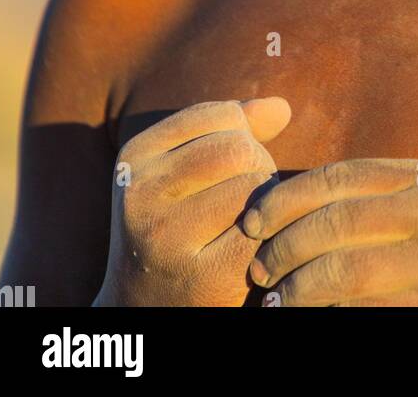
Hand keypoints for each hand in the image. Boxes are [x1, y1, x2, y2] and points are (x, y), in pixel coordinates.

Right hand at [93, 97, 290, 306]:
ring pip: (256, 187)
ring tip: (243, 223)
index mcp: (135, 158)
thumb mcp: (181, 170)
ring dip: (265, 202)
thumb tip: (282, 107)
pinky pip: (264, 232)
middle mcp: (142, 194)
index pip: (222, 116)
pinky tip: (248, 251)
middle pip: (241, 149)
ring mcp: (169, 238)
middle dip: (257, 168)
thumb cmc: (174, 227)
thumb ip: (231, 130)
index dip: (243, 138)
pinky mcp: (203, 278)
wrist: (142, 310)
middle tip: (242, 200)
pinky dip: (267, 237)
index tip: (227, 169)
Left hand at [243, 157, 417, 306]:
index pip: (340, 176)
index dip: (287, 197)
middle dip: (285, 246)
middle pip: (336, 221)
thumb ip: (381, 195)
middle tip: (258, 270)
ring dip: (298, 288)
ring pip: (345, 271)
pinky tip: (307, 318)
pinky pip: (364, 310)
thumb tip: (291, 200)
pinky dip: (328, 314)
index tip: (253, 219)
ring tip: (275, 300)